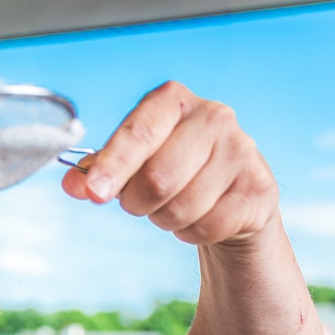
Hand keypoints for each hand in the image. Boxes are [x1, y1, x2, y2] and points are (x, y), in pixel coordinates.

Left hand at [62, 81, 278, 246]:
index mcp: (173, 101)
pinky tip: (202, 215)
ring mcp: (242, 150)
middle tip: (140, 203)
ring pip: (180, 208)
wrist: (231, 194)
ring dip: (165, 220)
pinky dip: (192, 232)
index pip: (137, 133)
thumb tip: (74, 184)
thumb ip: (99, 172)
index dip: (113, 166)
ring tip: (175, 205)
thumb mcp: (131, 164)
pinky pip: (206, 227)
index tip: (95, 194)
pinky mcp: (260, 187)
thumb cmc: (172, 170)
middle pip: (156, 179)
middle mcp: (214, 116)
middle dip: (137, 203)